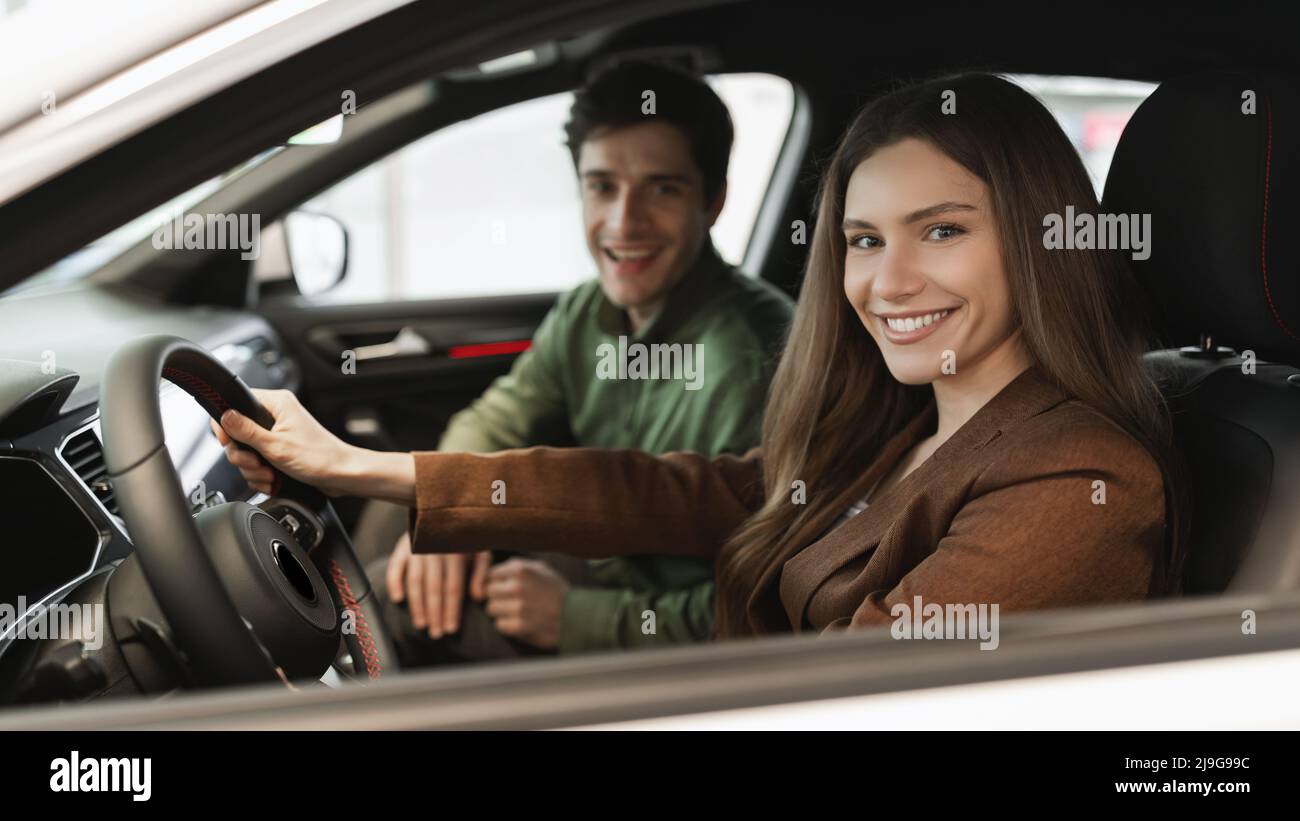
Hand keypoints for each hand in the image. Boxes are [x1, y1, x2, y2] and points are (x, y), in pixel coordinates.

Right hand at [208, 388, 357, 496]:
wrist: (341, 475)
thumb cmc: (319, 457)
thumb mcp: (275, 445)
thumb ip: (246, 431)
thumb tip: (224, 416)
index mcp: (276, 403)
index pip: (237, 403)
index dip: (227, 424)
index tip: (228, 441)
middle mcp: (276, 415)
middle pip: (238, 433)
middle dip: (244, 455)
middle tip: (256, 463)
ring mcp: (278, 434)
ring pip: (247, 452)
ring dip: (253, 469)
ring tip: (270, 475)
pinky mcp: (280, 450)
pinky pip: (258, 462)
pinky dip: (261, 475)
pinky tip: (273, 481)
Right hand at [385, 531, 490, 637]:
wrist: (444, 517)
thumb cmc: (465, 541)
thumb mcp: (481, 553)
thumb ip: (481, 574)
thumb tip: (478, 596)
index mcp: (457, 552)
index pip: (453, 587)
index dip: (451, 610)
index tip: (451, 629)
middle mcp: (435, 550)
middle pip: (433, 588)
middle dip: (434, 614)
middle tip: (436, 634)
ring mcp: (417, 548)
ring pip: (415, 581)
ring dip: (417, 605)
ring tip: (421, 624)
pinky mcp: (402, 547)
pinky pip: (395, 566)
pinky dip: (395, 582)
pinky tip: (398, 599)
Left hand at [484, 558, 568, 649]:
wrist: (575, 616)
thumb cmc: (556, 591)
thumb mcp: (541, 569)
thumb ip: (516, 565)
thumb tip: (489, 569)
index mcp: (521, 570)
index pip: (490, 574)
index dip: (495, 581)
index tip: (503, 586)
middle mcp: (518, 587)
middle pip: (487, 591)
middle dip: (496, 596)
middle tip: (509, 600)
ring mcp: (518, 607)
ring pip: (491, 609)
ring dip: (500, 611)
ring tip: (515, 611)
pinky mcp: (520, 626)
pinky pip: (499, 625)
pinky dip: (507, 625)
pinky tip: (519, 621)